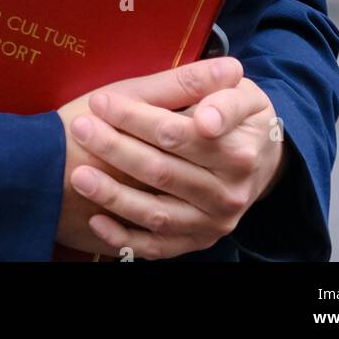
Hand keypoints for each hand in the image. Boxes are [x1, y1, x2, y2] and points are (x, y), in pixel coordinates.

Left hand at [68, 57, 288, 258]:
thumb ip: (214, 91)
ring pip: (156, 214)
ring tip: (79, 175)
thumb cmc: (236, 115)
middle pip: (162, 172)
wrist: (260, 158)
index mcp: (237, 153)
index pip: (177, 134)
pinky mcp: (197, 241)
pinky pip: (158, 247)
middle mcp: (228, 195)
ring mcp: (212, 223)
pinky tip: (97, 220)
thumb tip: (207, 119)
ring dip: (113, 196)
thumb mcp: (238, 92)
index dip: (136, 118)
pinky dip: (125, 238)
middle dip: (115, 149)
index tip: (101, 102)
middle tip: (79, 128)